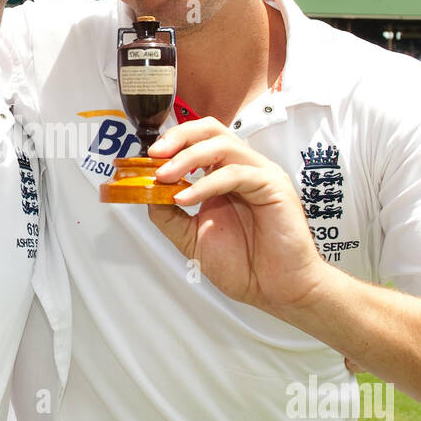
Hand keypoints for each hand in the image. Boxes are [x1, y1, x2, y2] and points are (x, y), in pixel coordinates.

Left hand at [145, 117, 332, 322]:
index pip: (197, 141)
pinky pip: (236, 173)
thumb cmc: (245, 266)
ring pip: (222, 144)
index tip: (143, 161)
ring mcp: (259, 174)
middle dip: (178, 137)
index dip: (169, 145)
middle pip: (210, 130)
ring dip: (187, 158)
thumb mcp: (192, 238)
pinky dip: (207, 183)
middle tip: (154, 155)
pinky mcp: (273, 186)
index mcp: (223, 177)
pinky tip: (187, 198)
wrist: (276, 290)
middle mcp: (241, 169)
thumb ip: (169, 215)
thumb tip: (145, 193)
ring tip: (164, 177)